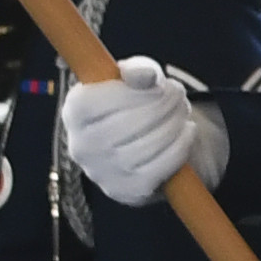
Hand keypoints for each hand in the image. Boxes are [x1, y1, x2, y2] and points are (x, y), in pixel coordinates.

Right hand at [64, 60, 214, 209]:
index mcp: (74, 111)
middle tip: (178, 94)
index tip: (157, 83)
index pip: (96, 101)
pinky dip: (180, 147)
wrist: (142, 143)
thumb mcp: (133, 77)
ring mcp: (100, 173)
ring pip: (148, 145)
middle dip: (164, 104)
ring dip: (175, 123)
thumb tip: (145, 75)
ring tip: (182, 112)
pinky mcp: (124, 191)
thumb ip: (136, 69)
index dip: (134, 92)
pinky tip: (186, 133)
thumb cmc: (133, 102)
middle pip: (129, 123)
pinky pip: (159, 168)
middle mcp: (80, 146)